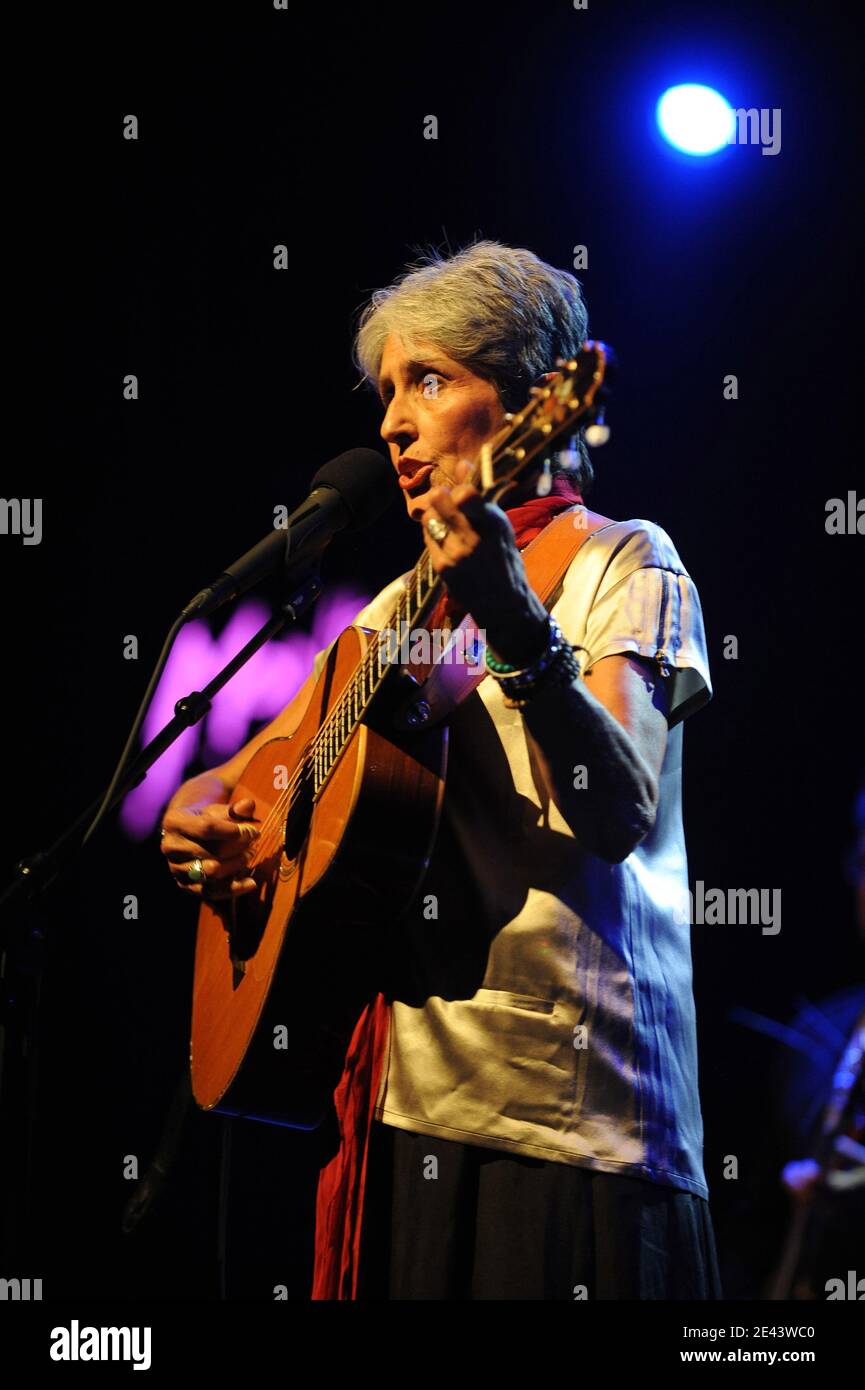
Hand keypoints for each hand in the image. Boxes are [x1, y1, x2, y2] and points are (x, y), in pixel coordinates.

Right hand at [161, 795, 259, 898]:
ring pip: (211, 872)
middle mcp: (170, 847)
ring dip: (236, 865)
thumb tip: (249, 805)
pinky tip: (250, 883)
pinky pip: (210, 892)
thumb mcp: (217, 809)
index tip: (251, 830)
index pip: (206, 828)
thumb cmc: (205, 818)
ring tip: (249, 855)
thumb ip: (234, 809)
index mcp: (174, 822)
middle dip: (238, 847)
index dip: (232, 831)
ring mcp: (176, 868)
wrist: (188, 834)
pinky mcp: (185, 885)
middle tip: (254, 841)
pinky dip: (233, 889)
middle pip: (210, 852)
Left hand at [422, 460, 549, 663]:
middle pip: (439, 500)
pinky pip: (428, 537)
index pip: (469, 499)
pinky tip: (448, 541)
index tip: (461, 492)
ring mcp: (454, 553)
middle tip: (447, 500)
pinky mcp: (441, 566)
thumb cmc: (503, 558)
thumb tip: (462, 463)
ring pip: (429, 517)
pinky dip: (434, 534)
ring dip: (435, 515)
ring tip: (449, 524)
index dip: (459, 490)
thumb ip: (479, 496)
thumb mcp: (498, 526)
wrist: (503, 602)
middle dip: (441, 495)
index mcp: (493, 524)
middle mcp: (472, 537)